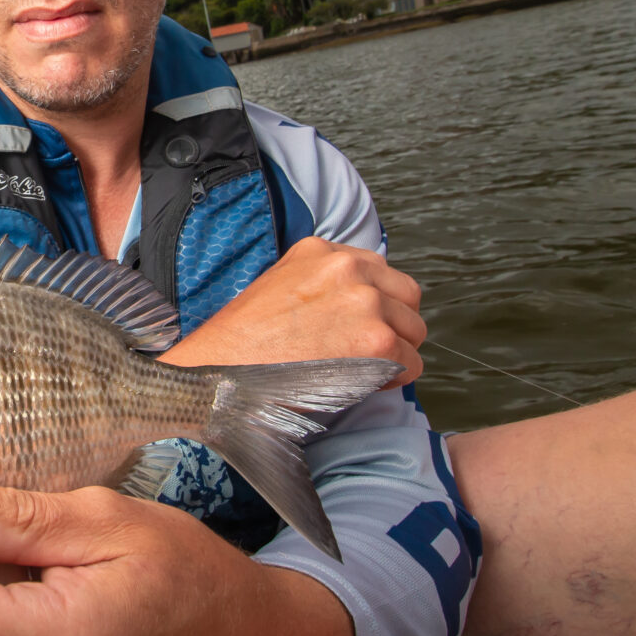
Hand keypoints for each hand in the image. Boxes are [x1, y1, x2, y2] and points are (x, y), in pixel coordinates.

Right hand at [166, 237, 424, 385]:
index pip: (379, 271)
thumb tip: (353, 307)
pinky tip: (361, 384)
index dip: (375, 304)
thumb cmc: (244, 341)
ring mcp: (365, 301)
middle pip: (406, 296)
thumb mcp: (279, 285)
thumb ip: (320, 284)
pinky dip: (394, 380)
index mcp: (322, 251)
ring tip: (360, 369)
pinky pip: (411, 364)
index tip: (358, 326)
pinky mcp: (376, 340)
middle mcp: (348, 267)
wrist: (222, 370)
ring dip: (395, 353)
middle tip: (366, 351)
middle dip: (394, 325)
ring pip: (414, 331)